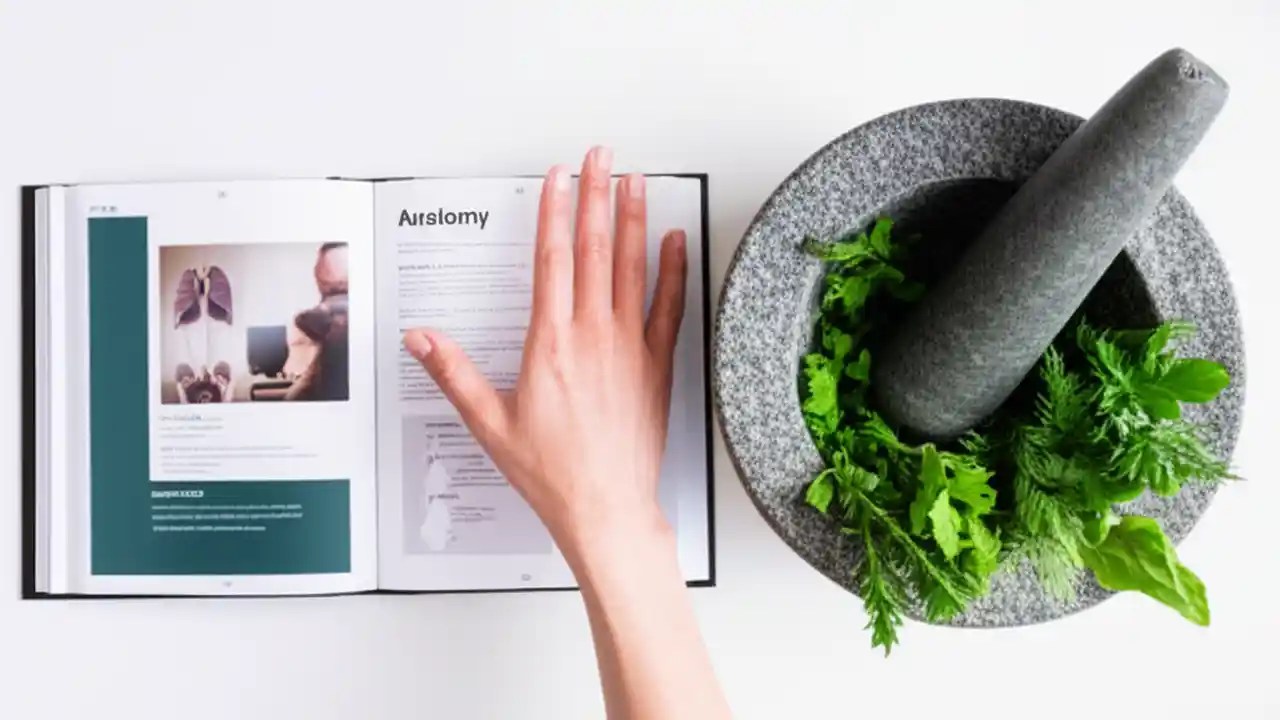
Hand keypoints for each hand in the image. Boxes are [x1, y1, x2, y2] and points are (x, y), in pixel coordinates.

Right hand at [403, 146, 687, 555]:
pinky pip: (669, 307)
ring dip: (632, 219)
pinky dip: (673, 270)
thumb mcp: (488, 422)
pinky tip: (675, 241)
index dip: (553, 211)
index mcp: (549, 343)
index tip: (557, 177)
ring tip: (634, 181)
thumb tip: (419, 339)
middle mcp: (592, 335)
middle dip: (595, 196)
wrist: (606, 508)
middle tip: (600, 157)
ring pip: (633, 267)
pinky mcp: (657, 365)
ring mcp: (629, 347)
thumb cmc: (551, 473)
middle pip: (594, 249)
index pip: (551, 259)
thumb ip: (453, 374)